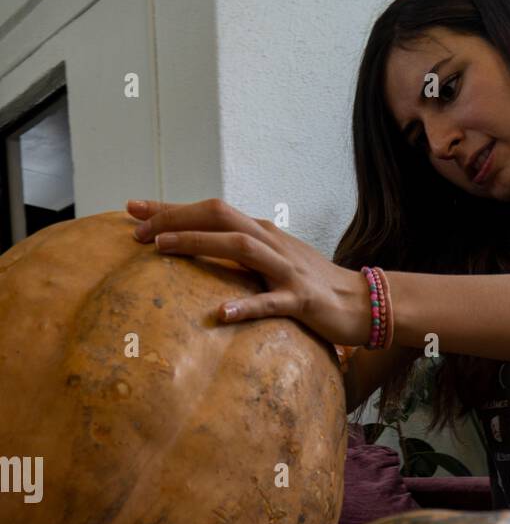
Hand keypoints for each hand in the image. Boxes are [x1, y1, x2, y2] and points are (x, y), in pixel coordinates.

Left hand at [126, 197, 370, 345]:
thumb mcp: (273, 261)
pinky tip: (221, 314)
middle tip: (136, 232)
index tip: (131, 209)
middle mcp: (270, 241)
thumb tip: (204, 247)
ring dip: (197, 243)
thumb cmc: (313, 285)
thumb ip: (243, 252)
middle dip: (174, 219)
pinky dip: (245, 306)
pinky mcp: (301, 301)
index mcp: (261, 232)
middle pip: (217, 216)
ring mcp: (286, 270)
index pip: (210, 210)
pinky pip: (270, 302)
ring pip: (237, 247)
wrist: (363, 303)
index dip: (170, 209)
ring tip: (161, 250)